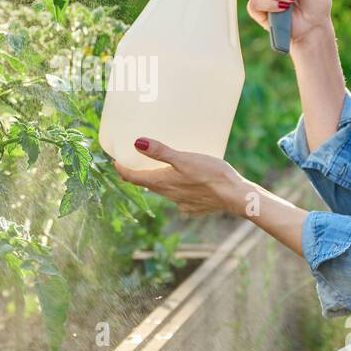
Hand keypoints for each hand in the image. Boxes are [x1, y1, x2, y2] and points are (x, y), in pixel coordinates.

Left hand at [112, 137, 248, 215]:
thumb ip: (160, 151)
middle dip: (140, 175)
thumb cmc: (210, 174)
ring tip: (163, 170)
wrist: (235, 195)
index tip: (116, 162)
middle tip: (137, 162)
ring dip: (160, 182)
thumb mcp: (183, 158)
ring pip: (165, 192)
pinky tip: (187, 185)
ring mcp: (182, 203)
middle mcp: (168, 195)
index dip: (122, 170)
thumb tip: (137, 142)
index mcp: (162, 183)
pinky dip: (180, 191)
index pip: (134, 178)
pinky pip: (182, 199)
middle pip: (149, 185)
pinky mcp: (195, 207)